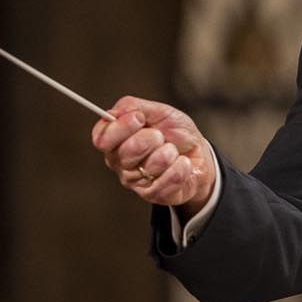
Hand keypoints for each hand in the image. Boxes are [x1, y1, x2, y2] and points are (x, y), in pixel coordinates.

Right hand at [91, 96, 216, 208]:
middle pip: (126, 153)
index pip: (102, 138)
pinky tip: (183, 164)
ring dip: (169, 154)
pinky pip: (167, 181)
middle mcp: (119, 162)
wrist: (199, 155)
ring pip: (149, 167)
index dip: (120, 127)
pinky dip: (181, 168)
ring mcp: (135, 181)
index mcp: (115, 140)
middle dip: (150, 139)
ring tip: (174, 151)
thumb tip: (117, 112)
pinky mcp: (152, 195)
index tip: (139, 118)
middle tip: (161, 136)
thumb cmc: (175, 133)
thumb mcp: (158, 111)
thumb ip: (133, 107)